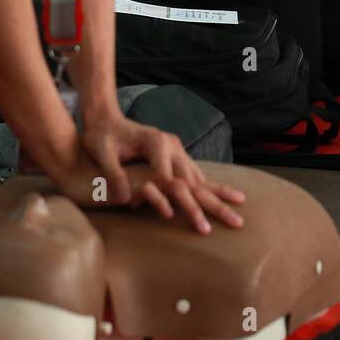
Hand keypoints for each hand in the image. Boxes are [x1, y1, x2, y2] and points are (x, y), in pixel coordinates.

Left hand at [70, 110, 245, 231]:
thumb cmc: (102, 137)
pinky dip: (208, 186)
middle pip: (193, 178)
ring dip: (218, 194)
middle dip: (212, 201)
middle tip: (232, 219)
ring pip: (199, 176)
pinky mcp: (174, 153)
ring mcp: (175, 148)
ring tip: (237, 208)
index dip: (176, 199)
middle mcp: (171, 144)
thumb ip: (114, 174)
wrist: (106, 119)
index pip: (169, 175)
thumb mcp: (102, 152)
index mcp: (155, 142)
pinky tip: (220, 197)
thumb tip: (126, 199)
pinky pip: (193, 173)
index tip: (185, 218)